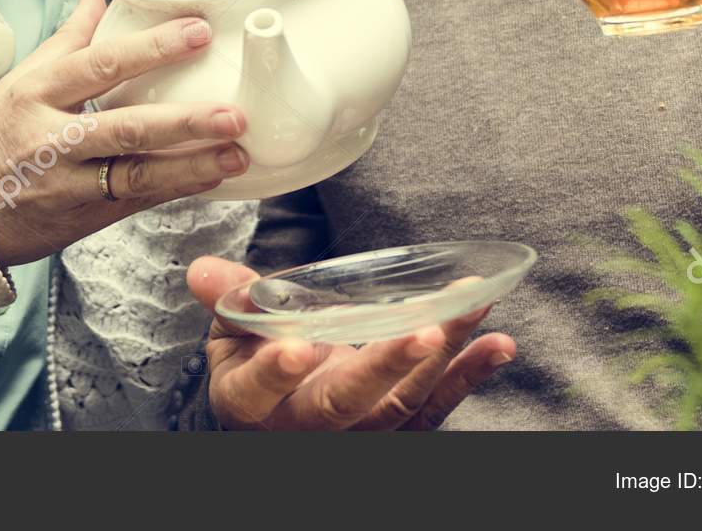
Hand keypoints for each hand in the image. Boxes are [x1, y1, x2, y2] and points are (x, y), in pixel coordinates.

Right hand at [0, 0, 249, 267]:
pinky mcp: (81, 217)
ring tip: (237, 154)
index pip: (101, 64)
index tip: (199, 33)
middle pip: (125, 127)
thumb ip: (68, 38)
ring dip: (191, 165)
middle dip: (183, 121)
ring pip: (135, 174)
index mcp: (38, 92)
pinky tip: (211, 179)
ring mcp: (67, 183)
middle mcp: (52, 138)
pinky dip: (174, 190)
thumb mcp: (20, 81)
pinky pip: (135, 203)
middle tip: (233, 111)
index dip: (152, 49)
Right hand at [186, 256, 515, 429]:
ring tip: (472, 308)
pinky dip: (470, 375)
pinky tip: (499, 344)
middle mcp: (305, 427)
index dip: (276, 371)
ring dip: (442, 356)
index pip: (259, 391)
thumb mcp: (234, 330)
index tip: (296, 346)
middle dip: (384, 367)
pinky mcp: (397, 427)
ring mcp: (357, 432)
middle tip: (419, 330)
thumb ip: (231, 298)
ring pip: (400, 403)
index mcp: (251, 402)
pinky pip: (436, 409)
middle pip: (344, 404)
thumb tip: (202, 269)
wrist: (284, 407)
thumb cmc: (257, 357)